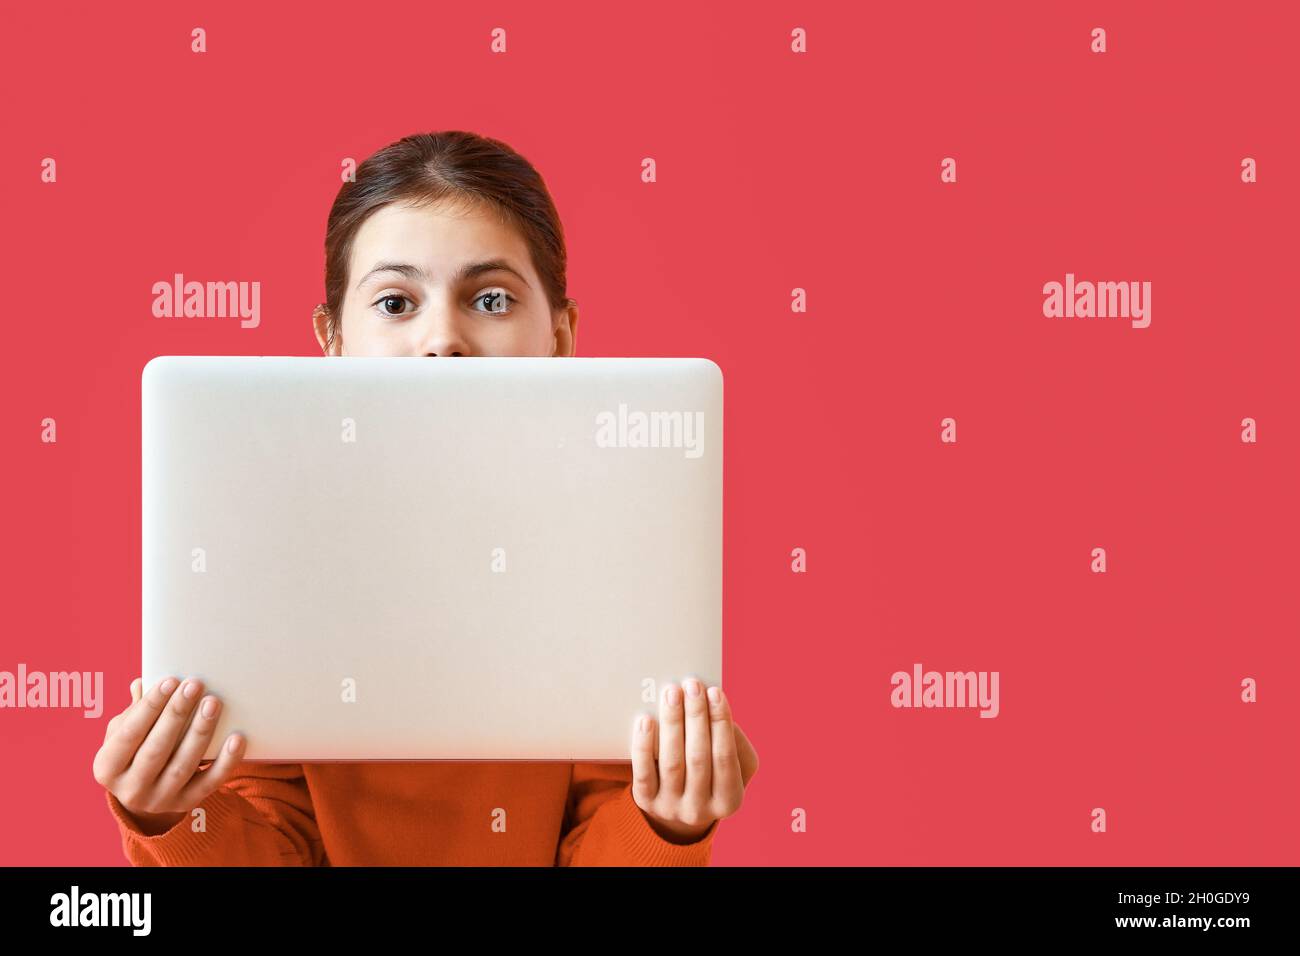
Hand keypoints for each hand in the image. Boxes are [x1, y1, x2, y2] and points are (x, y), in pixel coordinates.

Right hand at [92, 676, 247, 835]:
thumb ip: (133, 711)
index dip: (149, 707)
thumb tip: (142, 683)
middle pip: (156, 750)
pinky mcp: (187, 803)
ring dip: (200, 732)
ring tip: (213, 703)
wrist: (146, 795)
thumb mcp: (123, 734)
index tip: (170, 680)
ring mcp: (160, 799)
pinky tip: (236, 738)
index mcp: (107, 767)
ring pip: (183, 765)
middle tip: (195, 684)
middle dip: (177, 714)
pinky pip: (210, 783)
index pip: (128, 734)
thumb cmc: (135, 751)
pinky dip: (226, 761)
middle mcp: (131, 788)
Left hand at [631, 680, 758, 843]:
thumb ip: (734, 740)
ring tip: (672, 693)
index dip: (720, 722)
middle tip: (692, 685)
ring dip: (672, 723)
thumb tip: (716, 708)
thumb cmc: (713, 774)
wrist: (681, 806)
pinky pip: (643, 772)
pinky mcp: (647, 802)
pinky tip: (646, 719)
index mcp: (729, 800)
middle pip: (698, 757)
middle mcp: (701, 809)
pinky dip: (644, 744)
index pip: (726, 756)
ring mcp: (672, 807)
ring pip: (672, 762)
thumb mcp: (736, 765)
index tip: (715, 691)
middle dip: (696, 716)